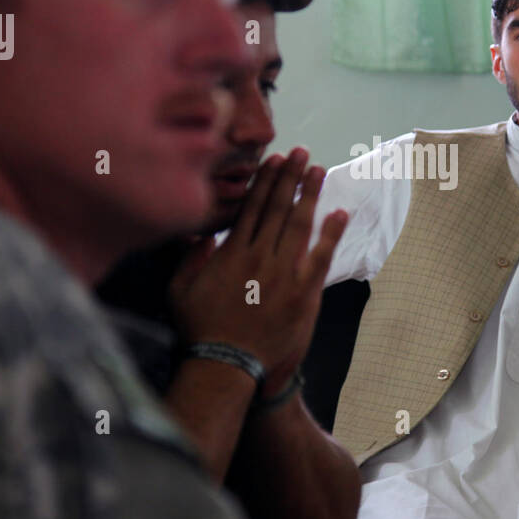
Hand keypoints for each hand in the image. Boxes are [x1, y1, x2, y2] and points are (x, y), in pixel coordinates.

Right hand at [169, 148, 347, 396]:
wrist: (227, 365)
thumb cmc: (200, 329)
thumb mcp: (179, 289)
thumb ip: (190, 258)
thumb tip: (202, 233)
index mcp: (230, 253)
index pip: (251, 208)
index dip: (265, 182)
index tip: (274, 160)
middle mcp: (258, 257)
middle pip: (277, 209)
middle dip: (290, 178)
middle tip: (301, 153)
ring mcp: (283, 274)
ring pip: (299, 225)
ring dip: (309, 195)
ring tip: (317, 170)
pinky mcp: (303, 293)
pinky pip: (321, 256)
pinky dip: (331, 233)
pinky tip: (339, 212)